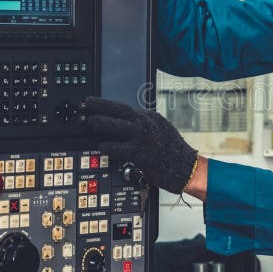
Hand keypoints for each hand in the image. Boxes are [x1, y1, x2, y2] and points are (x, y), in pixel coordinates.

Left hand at [84, 96, 198, 193]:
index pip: (125, 108)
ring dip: (102, 122)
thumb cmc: (173, 153)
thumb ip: (144, 126)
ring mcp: (144, 137)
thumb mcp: (161, 131)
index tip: (95, 103)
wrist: (186, 168)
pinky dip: (109, 146)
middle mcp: (148, 123)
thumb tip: (124, 125)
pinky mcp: (141, 152)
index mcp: (151, 118)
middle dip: (101, 105)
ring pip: (118, 125)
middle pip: (120, 109)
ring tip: (90, 121)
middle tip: (86, 103)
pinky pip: (119, 147)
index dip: (108, 105)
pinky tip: (102, 146)